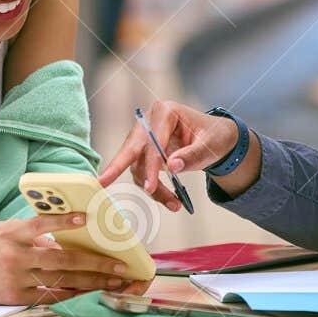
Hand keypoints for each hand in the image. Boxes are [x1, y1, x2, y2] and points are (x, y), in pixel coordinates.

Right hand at [0, 213, 139, 304]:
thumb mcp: (0, 232)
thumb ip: (29, 235)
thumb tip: (62, 240)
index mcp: (11, 234)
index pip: (42, 224)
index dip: (64, 221)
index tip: (86, 217)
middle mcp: (15, 257)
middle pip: (63, 261)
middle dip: (95, 263)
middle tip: (119, 265)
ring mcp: (16, 280)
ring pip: (61, 282)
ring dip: (91, 282)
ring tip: (113, 281)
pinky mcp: (15, 299)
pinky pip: (49, 297)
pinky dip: (71, 295)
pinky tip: (88, 292)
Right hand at [97, 100, 243, 208]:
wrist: (216, 138)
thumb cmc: (214, 136)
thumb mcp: (210, 145)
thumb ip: (193, 155)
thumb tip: (172, 166)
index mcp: (165, 111)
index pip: (153, 141)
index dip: (151, 166)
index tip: (150, 187)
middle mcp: (149, 121)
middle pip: (131, 147)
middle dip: (117, 167)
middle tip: (101, 182)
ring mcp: (144, 137)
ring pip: (137, 166)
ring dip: (151, 188)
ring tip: (174, 205)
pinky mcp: (144, 152)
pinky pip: (142, 172)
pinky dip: (153, 189)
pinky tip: (170, 200)